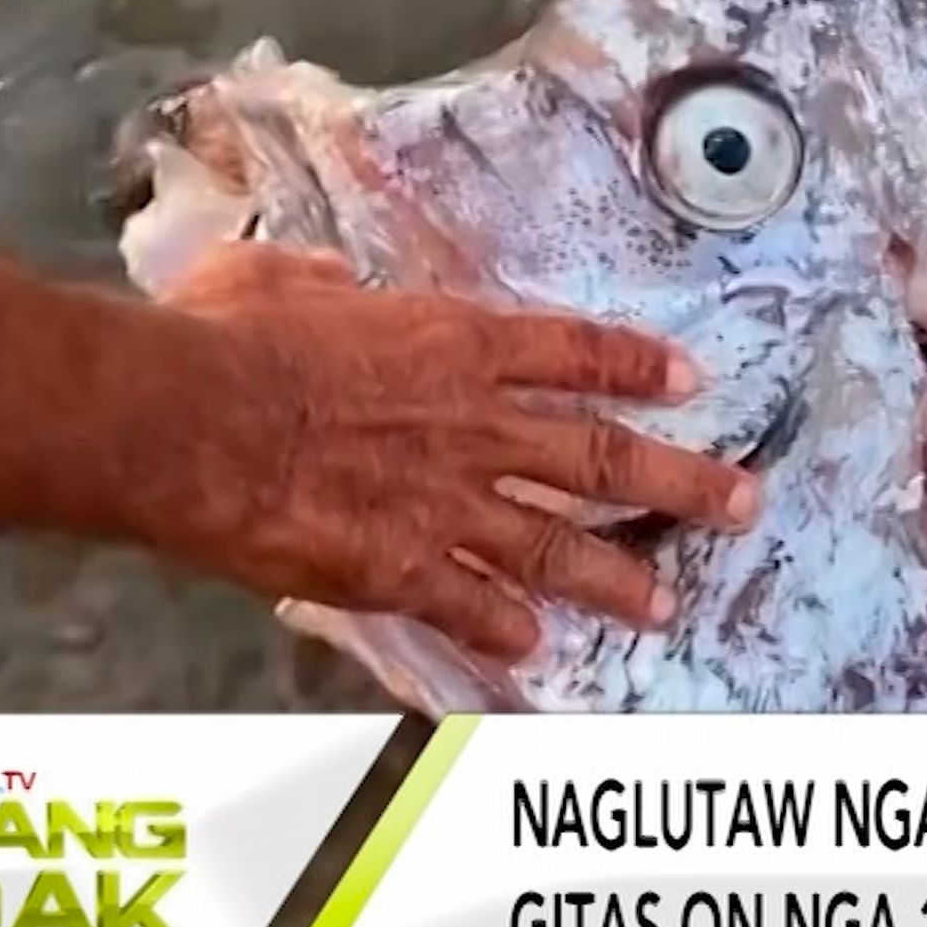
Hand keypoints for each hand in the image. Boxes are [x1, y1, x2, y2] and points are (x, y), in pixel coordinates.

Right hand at [137, 243, 754, 661]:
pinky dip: (503, 628)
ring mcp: (443, 504)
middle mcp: (472, 425)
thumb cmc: (222, 335)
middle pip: (603, 457)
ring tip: (666, 605)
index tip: (690, 381)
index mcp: (452, 342)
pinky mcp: (398, 569)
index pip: (573, 353)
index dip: (636, 367)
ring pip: (557, 547)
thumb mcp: (280, 279)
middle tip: (743, 505)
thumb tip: (338, 279)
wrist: (183, 420)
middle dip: (682, 483)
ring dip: (616, 578)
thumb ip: (326, 283)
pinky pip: (469, 607)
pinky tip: (533, 648)